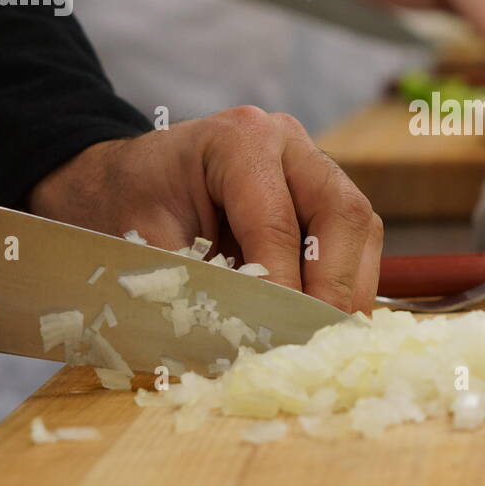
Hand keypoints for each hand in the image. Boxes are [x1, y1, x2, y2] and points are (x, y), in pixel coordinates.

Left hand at [27, 107, 382, 312]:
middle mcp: (288, 143)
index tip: (282, 339)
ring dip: (349, 288)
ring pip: (359, 226)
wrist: (125, 178)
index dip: (284, 285)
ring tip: (328, 340)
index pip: (276, 220)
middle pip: (342, 213)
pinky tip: (325, 321)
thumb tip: (230, 345)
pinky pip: (351, 239)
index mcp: (239, 139)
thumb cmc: (126, 203)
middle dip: (336, 287)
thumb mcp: (140, 241)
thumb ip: (188, 285)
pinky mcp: (322, 194)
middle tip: (321, 343)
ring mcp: (312, 165)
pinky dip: (343, 283)